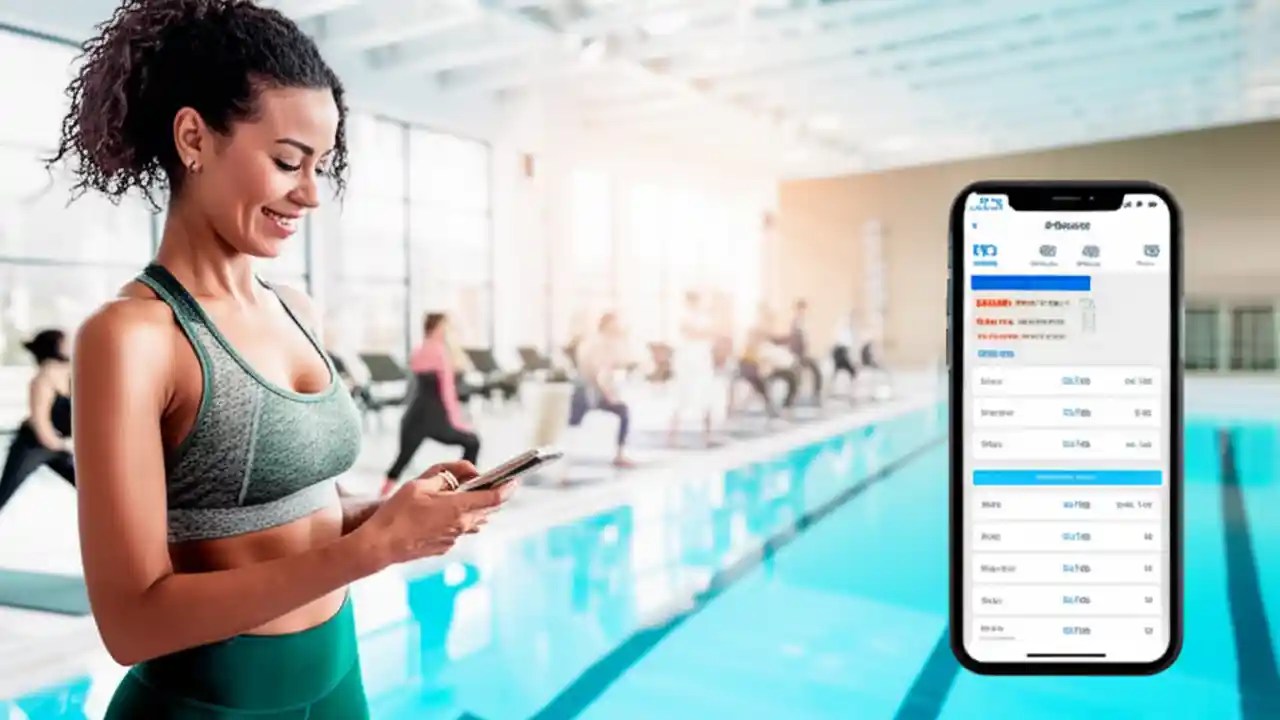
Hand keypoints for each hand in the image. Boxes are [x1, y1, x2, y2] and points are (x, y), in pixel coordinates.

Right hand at [357, 464, 515, 568]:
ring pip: (474, 521)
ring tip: (461, 496)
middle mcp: (462, 525)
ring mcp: (454, 538)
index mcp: (458, 507)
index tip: (514, 480)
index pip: (495, 498)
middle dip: (490, 496)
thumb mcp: (420, 483)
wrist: (381, 545)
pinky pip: (459, 530)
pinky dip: (457, 519)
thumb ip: (447, 474)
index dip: (507, 488)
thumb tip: (470, 471)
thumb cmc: (398, 512)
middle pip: (487, 510)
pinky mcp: (445, 546)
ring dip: (474, 508)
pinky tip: (439, 514)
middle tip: (485, 483)